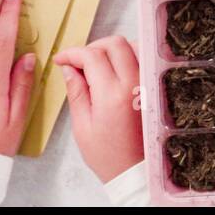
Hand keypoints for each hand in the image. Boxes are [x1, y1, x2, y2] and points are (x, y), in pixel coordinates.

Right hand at [54, 36, 143, 183]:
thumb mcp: (82, 126)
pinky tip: (114, 71)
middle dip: (92, 47)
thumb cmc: (108, 155)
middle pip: (114, 44)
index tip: (61, 59)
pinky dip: (128, 56)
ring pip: (132, 47)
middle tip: (78, 62)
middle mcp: (134, 84)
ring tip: (95, 66)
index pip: (92, 56)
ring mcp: (147, 84)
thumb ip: (76, 92)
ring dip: (111, 50)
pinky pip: (143, 59)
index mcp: (112, 95)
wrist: (134, 170)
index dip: (72, 53)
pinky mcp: (153, 87)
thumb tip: (68, 68)